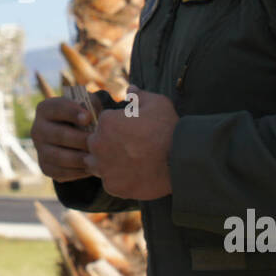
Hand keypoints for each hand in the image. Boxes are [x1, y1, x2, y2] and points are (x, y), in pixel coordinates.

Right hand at [31, 95, 102, 182]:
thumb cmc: (83, 117)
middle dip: (81, 139)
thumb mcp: (86, 106)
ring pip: (60, 157)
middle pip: (59, 135)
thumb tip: (94, 117)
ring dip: (81, 158)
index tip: (89, 118)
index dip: (72, 112)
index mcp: (45, 109)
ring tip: (97, 157)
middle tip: (98, 143)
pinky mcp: (45, 167)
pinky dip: (78, 172)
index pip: (56, 108)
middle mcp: (38, 129)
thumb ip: (90, 106)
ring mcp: (40, 150)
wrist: (75, 137)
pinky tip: (92, 167)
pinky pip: (61, 172)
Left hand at [86, 85, 177, 199]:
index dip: (117, 126)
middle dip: (108, 144)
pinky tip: (133, 176)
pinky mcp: (112, 186)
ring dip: (107, 162)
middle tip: (130, 147)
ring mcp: (104, 167)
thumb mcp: (157, 103)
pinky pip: (109, 182)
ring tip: (128, 162)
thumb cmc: (169, 129)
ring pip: (96, 164)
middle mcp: (99, 144)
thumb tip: (130, 89)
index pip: (103, 122)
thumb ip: (139, 95)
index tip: (131, 131)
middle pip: (95, 143)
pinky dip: (118, 180)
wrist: (180, 160)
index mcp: (106, 122)